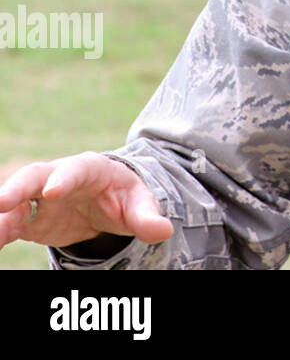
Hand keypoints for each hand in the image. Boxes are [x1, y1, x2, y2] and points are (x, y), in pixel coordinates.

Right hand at [0, 153, 172, 250]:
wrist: (105, 202)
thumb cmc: (123, 197)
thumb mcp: (139, 203)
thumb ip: (147, 216)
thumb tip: (164, 230)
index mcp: (91, 169)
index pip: (77, 169)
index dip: (64, 178)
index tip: (52, 191)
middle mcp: (58, 177)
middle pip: (34, 176)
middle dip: (17, 187)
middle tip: (1, 202)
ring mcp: (39, 198)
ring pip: (14, 202)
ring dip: (0, 215)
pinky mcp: (28, 220)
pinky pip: (9, 224)